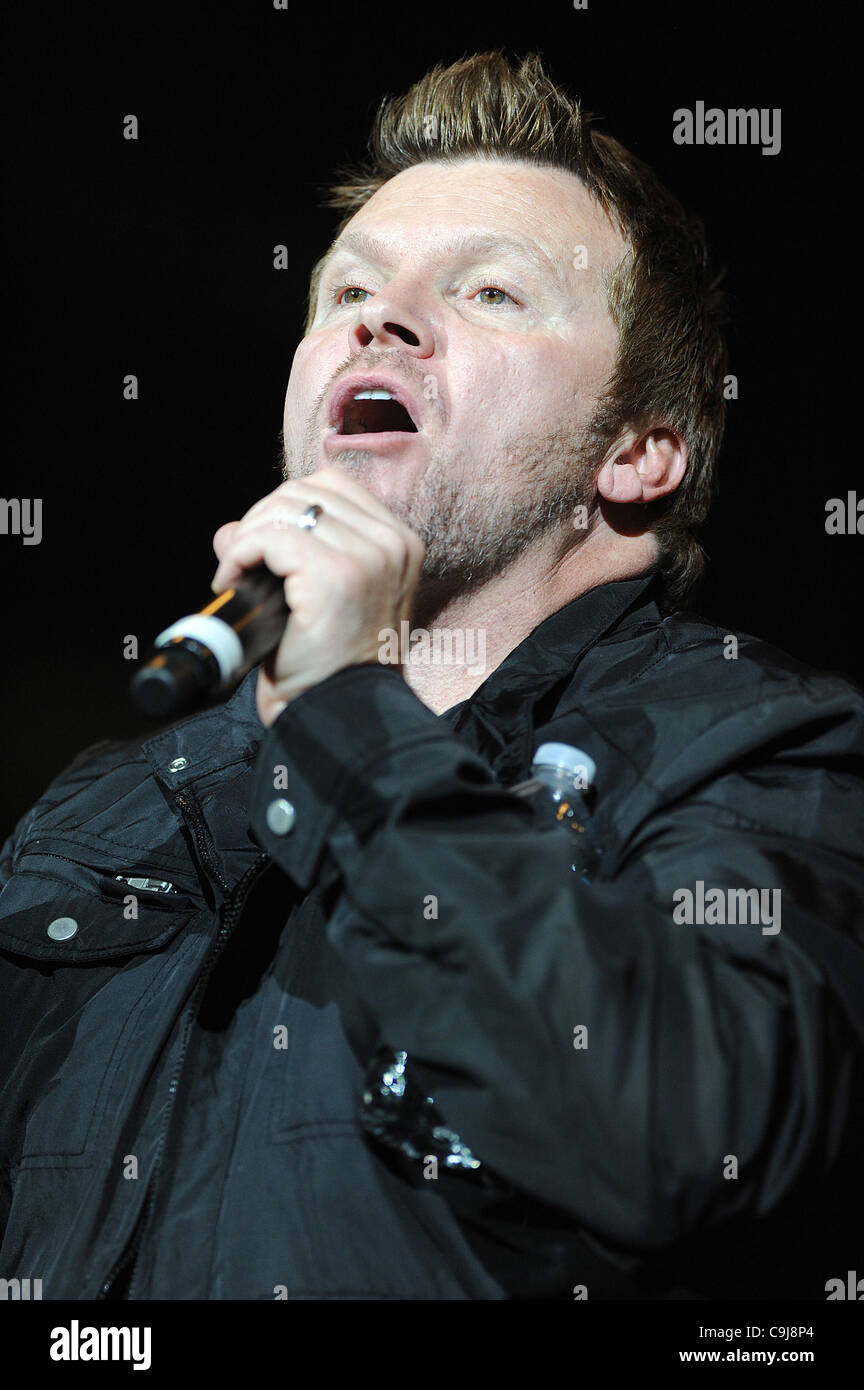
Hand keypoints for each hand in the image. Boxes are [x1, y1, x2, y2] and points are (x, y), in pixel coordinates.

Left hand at [211, 468, 424, 726]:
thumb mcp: (315, 600)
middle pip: (303, 491)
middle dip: (261, 522)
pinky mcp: (336, 575)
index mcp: (398, 544)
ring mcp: (368, 557)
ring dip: (247, 540)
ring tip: (240, 578)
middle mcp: (391, 544)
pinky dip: (241, 556)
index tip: (267, 551)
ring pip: (283, 510)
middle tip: (245, 567)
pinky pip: (270, 538)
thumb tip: (231, 531)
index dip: (285, 512)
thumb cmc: (335, 670)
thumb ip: (282, 554)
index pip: (330, 488)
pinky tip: (235, 583)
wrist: (343, 717)